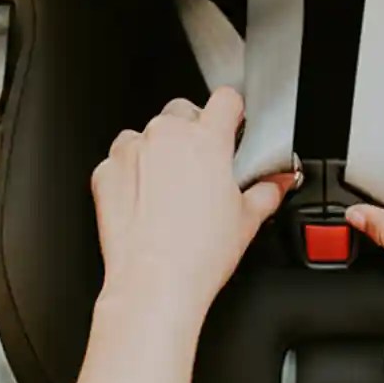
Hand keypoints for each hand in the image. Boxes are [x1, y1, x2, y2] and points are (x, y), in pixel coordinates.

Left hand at [90, 87, 294, 317]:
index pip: (226, 99)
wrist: (153, 283)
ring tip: (171, 190)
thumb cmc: (198, 253)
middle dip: (193, 133)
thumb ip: (267, 190)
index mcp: (207, 139)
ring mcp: (131, 151)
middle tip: (202, 169)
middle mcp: (166, 136)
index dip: (232, 112)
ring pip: (148, 134)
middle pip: (183, 112)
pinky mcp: (105, 172)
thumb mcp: (248, 219)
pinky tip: (147, 203)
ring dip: (159, 152)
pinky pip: (121, 160)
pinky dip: (132, 174)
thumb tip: (278, 182)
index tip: (232, 126)